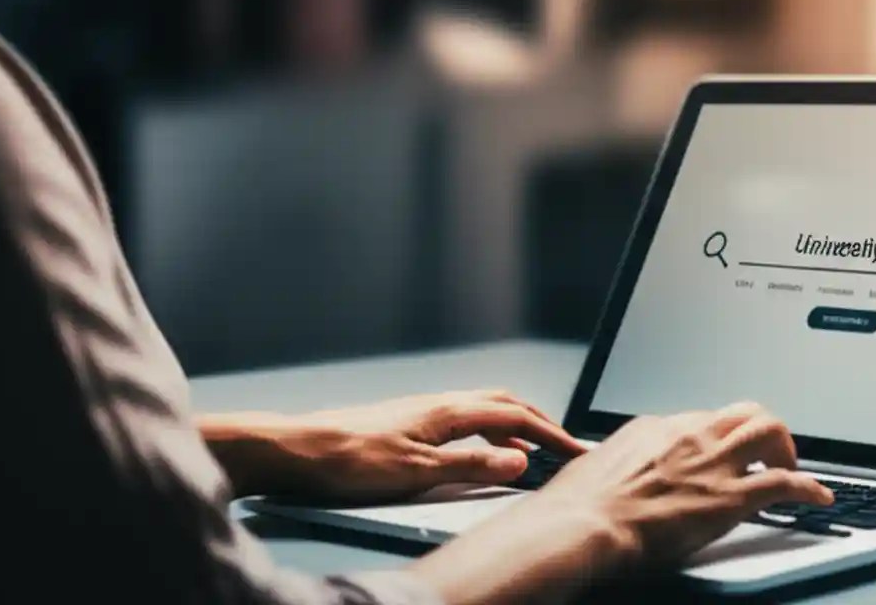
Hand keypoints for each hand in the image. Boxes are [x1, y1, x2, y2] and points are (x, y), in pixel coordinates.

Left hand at [199, 390, 584, 501]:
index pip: (515, 417)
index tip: (578, 450)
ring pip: (483, 408)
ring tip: (530, 449)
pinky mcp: (408, 421)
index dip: (552, 434)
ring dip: (513, 424)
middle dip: (539, 422)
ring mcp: (423, 410)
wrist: (298, 449)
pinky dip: (487, 431)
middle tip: (563, 444)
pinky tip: (479, 450)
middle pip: (504, 403)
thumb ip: (472, 466)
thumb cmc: (349, 460)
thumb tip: (518, 460)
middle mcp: (439, 403)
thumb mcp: (418, 472)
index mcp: (449, 411)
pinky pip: (463, 419)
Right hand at [408, 402, 832, 604]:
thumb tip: (607, 472)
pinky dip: (808, 488)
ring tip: (790, 466)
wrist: (584, 526)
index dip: (714, 438)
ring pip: (768, 430)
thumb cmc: (579, 508)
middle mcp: (687, 435)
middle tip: (764, 453)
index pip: (698, 420)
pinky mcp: (730, 497)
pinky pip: (785, 482)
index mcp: (653, 429)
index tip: (719, 452)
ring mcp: (711, 463)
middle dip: (758, 430)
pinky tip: (818, 498)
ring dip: (785, 448)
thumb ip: (614, 465)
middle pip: (739, 413)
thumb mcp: (594, 470)